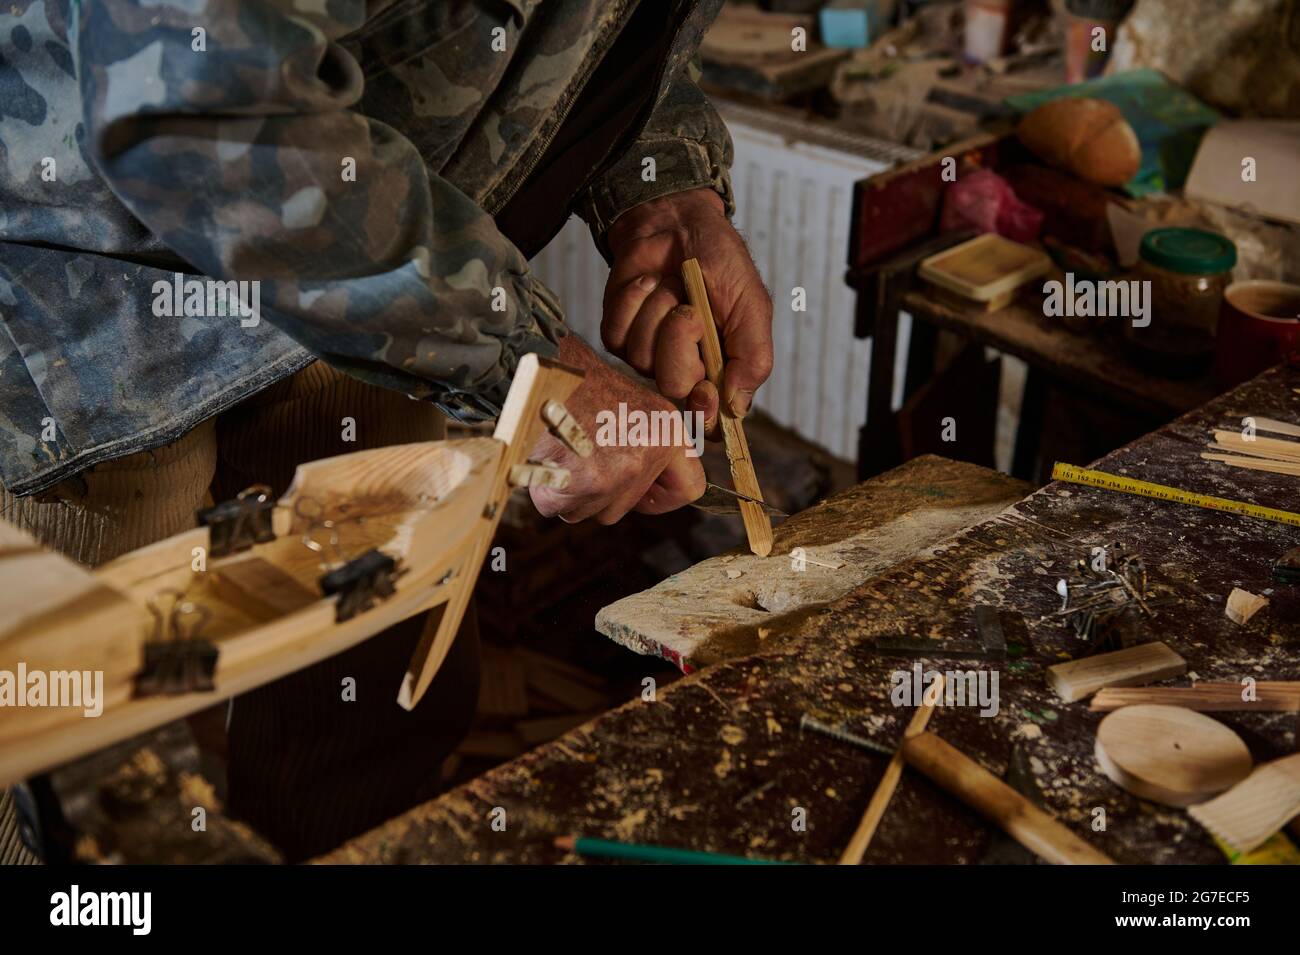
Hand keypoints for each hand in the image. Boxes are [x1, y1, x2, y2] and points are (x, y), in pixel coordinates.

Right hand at [528, 336, 705, 523]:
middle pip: (627, 506)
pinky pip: (565, 508)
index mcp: (667, 433)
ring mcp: (612, 477)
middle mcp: (645, 458)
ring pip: (594, 510)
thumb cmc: (582, 381)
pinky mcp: (579, 486)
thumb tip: (653, 482)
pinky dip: (551, 493)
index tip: (637, 483)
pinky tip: (549, 460)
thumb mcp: (638, 402)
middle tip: (584, 454)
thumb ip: (655, 443)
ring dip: (577, 492)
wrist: (540, 369)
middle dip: (605, 491)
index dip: (660, 493)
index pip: (688, 488)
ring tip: (565, 453)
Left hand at [602, 187, 772, 431]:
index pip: (710, 419)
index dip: (704, 413)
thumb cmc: (721, 263)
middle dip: (680, 342)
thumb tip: (737, 409)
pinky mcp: (619, 334)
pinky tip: (648, 282)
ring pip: (642, 359)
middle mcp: (684, 369)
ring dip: (659, 311)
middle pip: (673, 387)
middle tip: (691, 308)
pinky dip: (634, 301)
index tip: (705, 390)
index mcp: (720, 370)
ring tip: (673, 286)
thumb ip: (753, 358)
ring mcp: (648, 354)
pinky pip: (618, 335)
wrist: (679, 222)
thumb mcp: (751, 307)